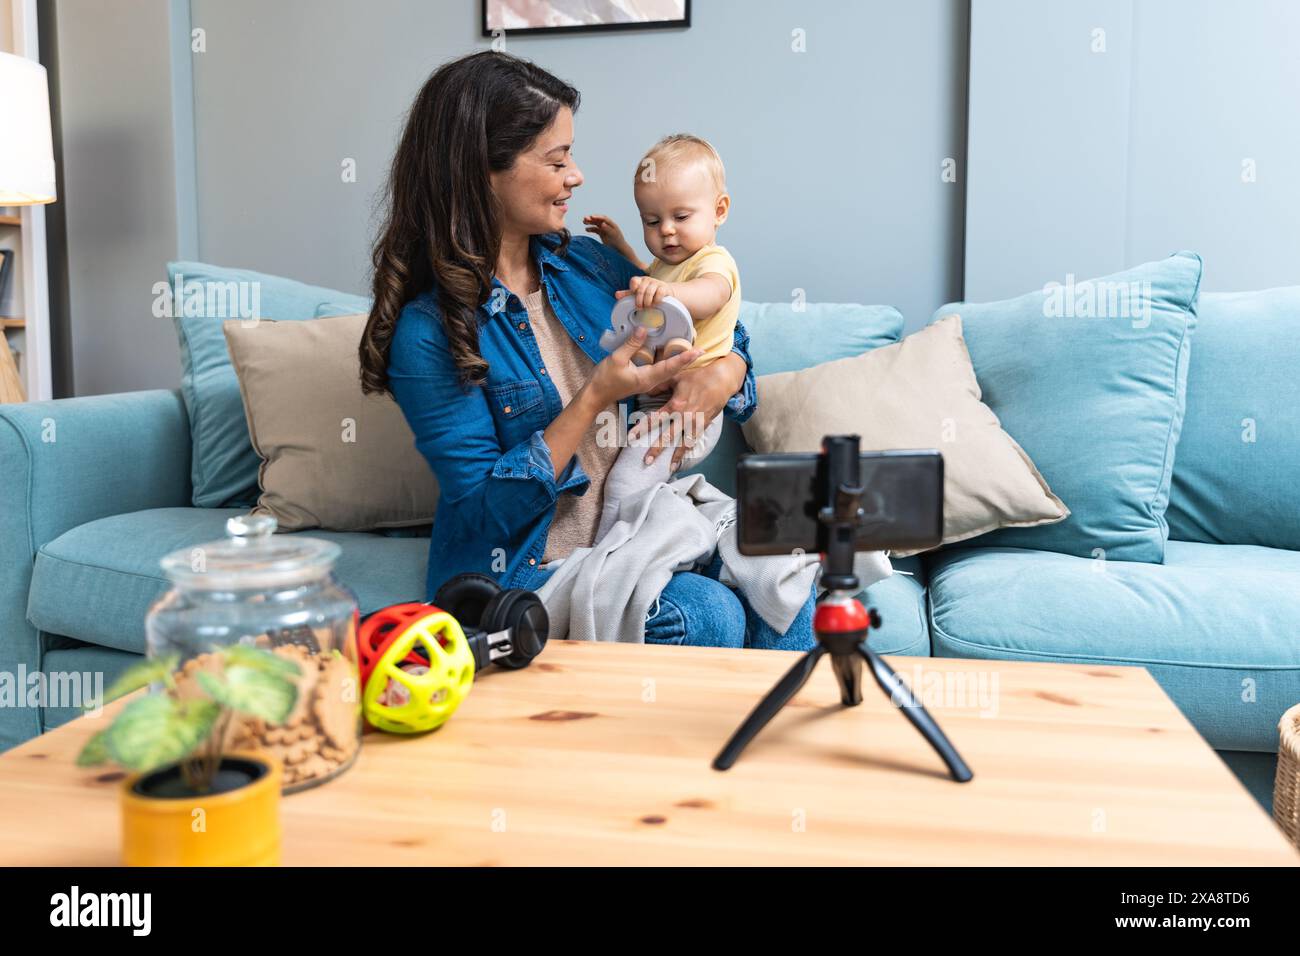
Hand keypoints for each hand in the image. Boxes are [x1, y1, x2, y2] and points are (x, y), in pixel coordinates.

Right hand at [582, 214, 626, 246]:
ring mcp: (604, 229)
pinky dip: (591, 229)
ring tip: (584, 222)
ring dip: (590, 222)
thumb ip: (607, 229)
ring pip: (596, 224)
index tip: (591, 216)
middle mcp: (608, 225)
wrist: (619, 249)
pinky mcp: (602, 234)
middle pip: (599, 220)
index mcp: (612, 224)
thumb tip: (602, 223)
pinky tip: (586, 229)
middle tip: (585, 218)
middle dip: (592, 218)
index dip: (597, 217)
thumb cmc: (617, 242)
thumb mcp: (612, 235)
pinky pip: (595, 230)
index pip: (604, 218)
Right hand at [584, 326, 702, 409]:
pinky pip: (659, 370)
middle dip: (686, 359)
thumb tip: (645, 328)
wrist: (594, 396)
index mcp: (647, 378)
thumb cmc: (604, 380)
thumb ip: (632, 343)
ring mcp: (647, 381)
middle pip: (673, 369)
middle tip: (700, 349)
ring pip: (667, 370)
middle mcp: (650, 381)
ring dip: (678, 360)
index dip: (684, 358)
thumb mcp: (616, 358)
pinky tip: (668, 354)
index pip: (670, 366)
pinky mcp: (642, 379)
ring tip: (690, 350)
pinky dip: (667, 362)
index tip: (697, 351)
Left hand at [616, 275, 674, 309]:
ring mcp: (656, 283)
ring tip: (648, 306)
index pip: (634, 281)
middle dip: (639, 300)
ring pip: (649, 291)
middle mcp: (647, 280)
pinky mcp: (664, 287)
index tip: (634, 295)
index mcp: (639, 281)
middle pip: (641, 289)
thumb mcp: (638, 293)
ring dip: (648, 301)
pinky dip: (657, 300)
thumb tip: (616, 295)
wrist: (666, 291)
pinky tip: (656, 303)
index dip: (633, 288)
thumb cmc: (650, 292)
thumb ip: (627, 294)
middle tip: (640, 307)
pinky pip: (660, 292)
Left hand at [629, 353, 745, 470]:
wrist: (722, 380)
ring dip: (674, 457)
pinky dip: (687, 452)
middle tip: (646, 461)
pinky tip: (682, 460)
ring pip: (683, 444)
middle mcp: (685, 417)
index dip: (642, 428)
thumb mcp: (677, 377)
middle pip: (667, 437)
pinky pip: (694, 442)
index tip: (631, 437)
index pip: (655, 419)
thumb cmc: (699, 376)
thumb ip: (660, 384)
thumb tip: (646, 389)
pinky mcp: (704, 426)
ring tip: (667, 469)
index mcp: (676, 405)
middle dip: (656, 450)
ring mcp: (695, 424)